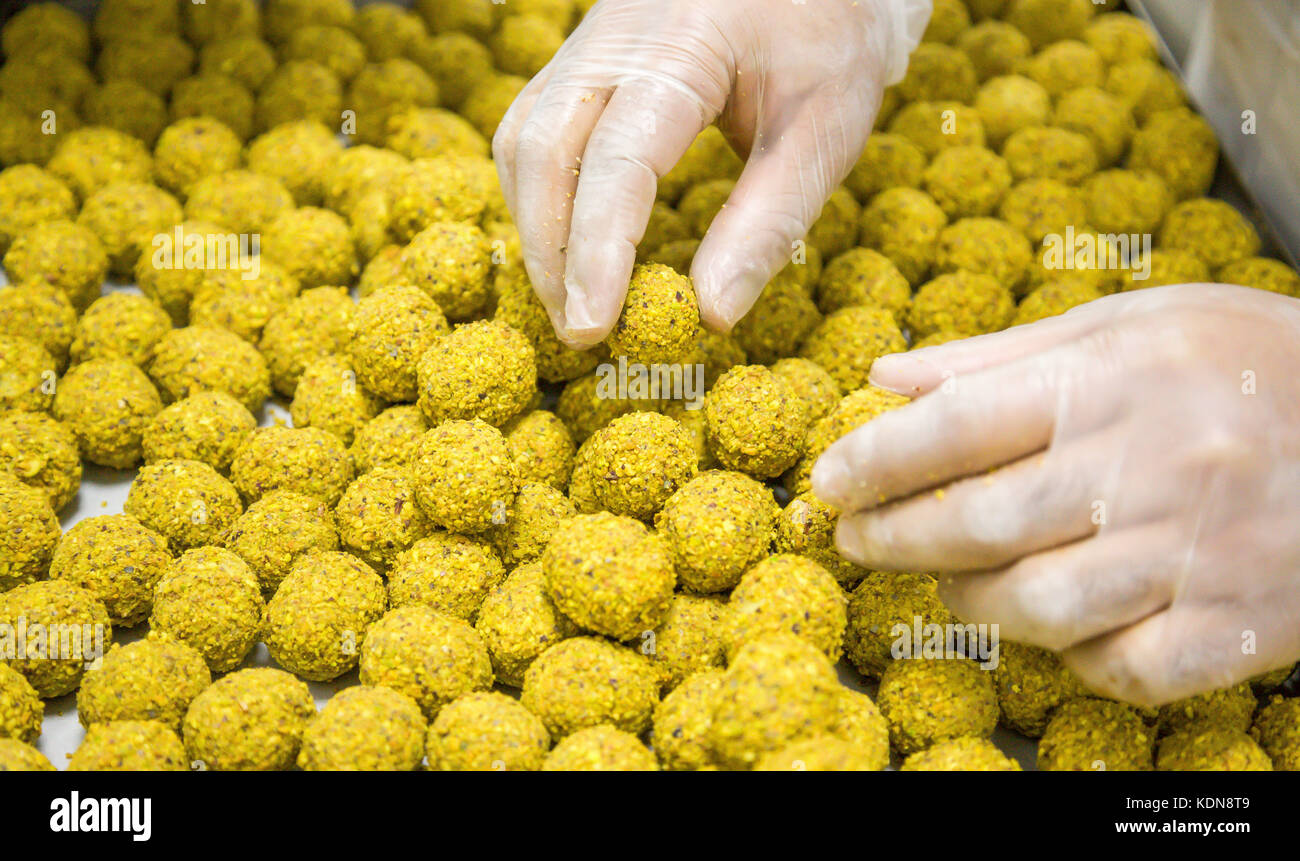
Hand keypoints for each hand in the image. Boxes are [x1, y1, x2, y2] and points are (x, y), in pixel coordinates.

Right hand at [492, 0, 929, 346]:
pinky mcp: (586, 55)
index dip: (597, 251)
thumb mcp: (824, 130)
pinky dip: (540, 194)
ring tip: (572, 302)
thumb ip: (767, 221)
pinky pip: (535, 125)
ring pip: (524, 137)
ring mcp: (591, 40)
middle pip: (542, 148)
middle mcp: (614, 35)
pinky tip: (567, 245)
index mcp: (680, 45)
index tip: (595, 327)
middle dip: (551, 251)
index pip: (616, 159)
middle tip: (581, 333)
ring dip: (537, 227)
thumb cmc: (835, 36)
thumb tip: (712, 316)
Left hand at [813, 284, 1299, 706]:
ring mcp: (1201, 551)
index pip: (960, 423)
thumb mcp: (1128, 327)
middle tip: (857, 538)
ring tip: (951, 579)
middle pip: (984, 521)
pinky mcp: (1242, 622)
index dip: (876, 459)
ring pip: (1042, 606)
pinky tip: (1061, 625)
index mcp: (1117, 380)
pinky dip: (1076, 656)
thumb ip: (1001, 357)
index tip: (829, 482)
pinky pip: (1126, 666)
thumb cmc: (1248, 360)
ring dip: (973, 600)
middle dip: (897, 536)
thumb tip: (888, 378)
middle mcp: (1155, 465)